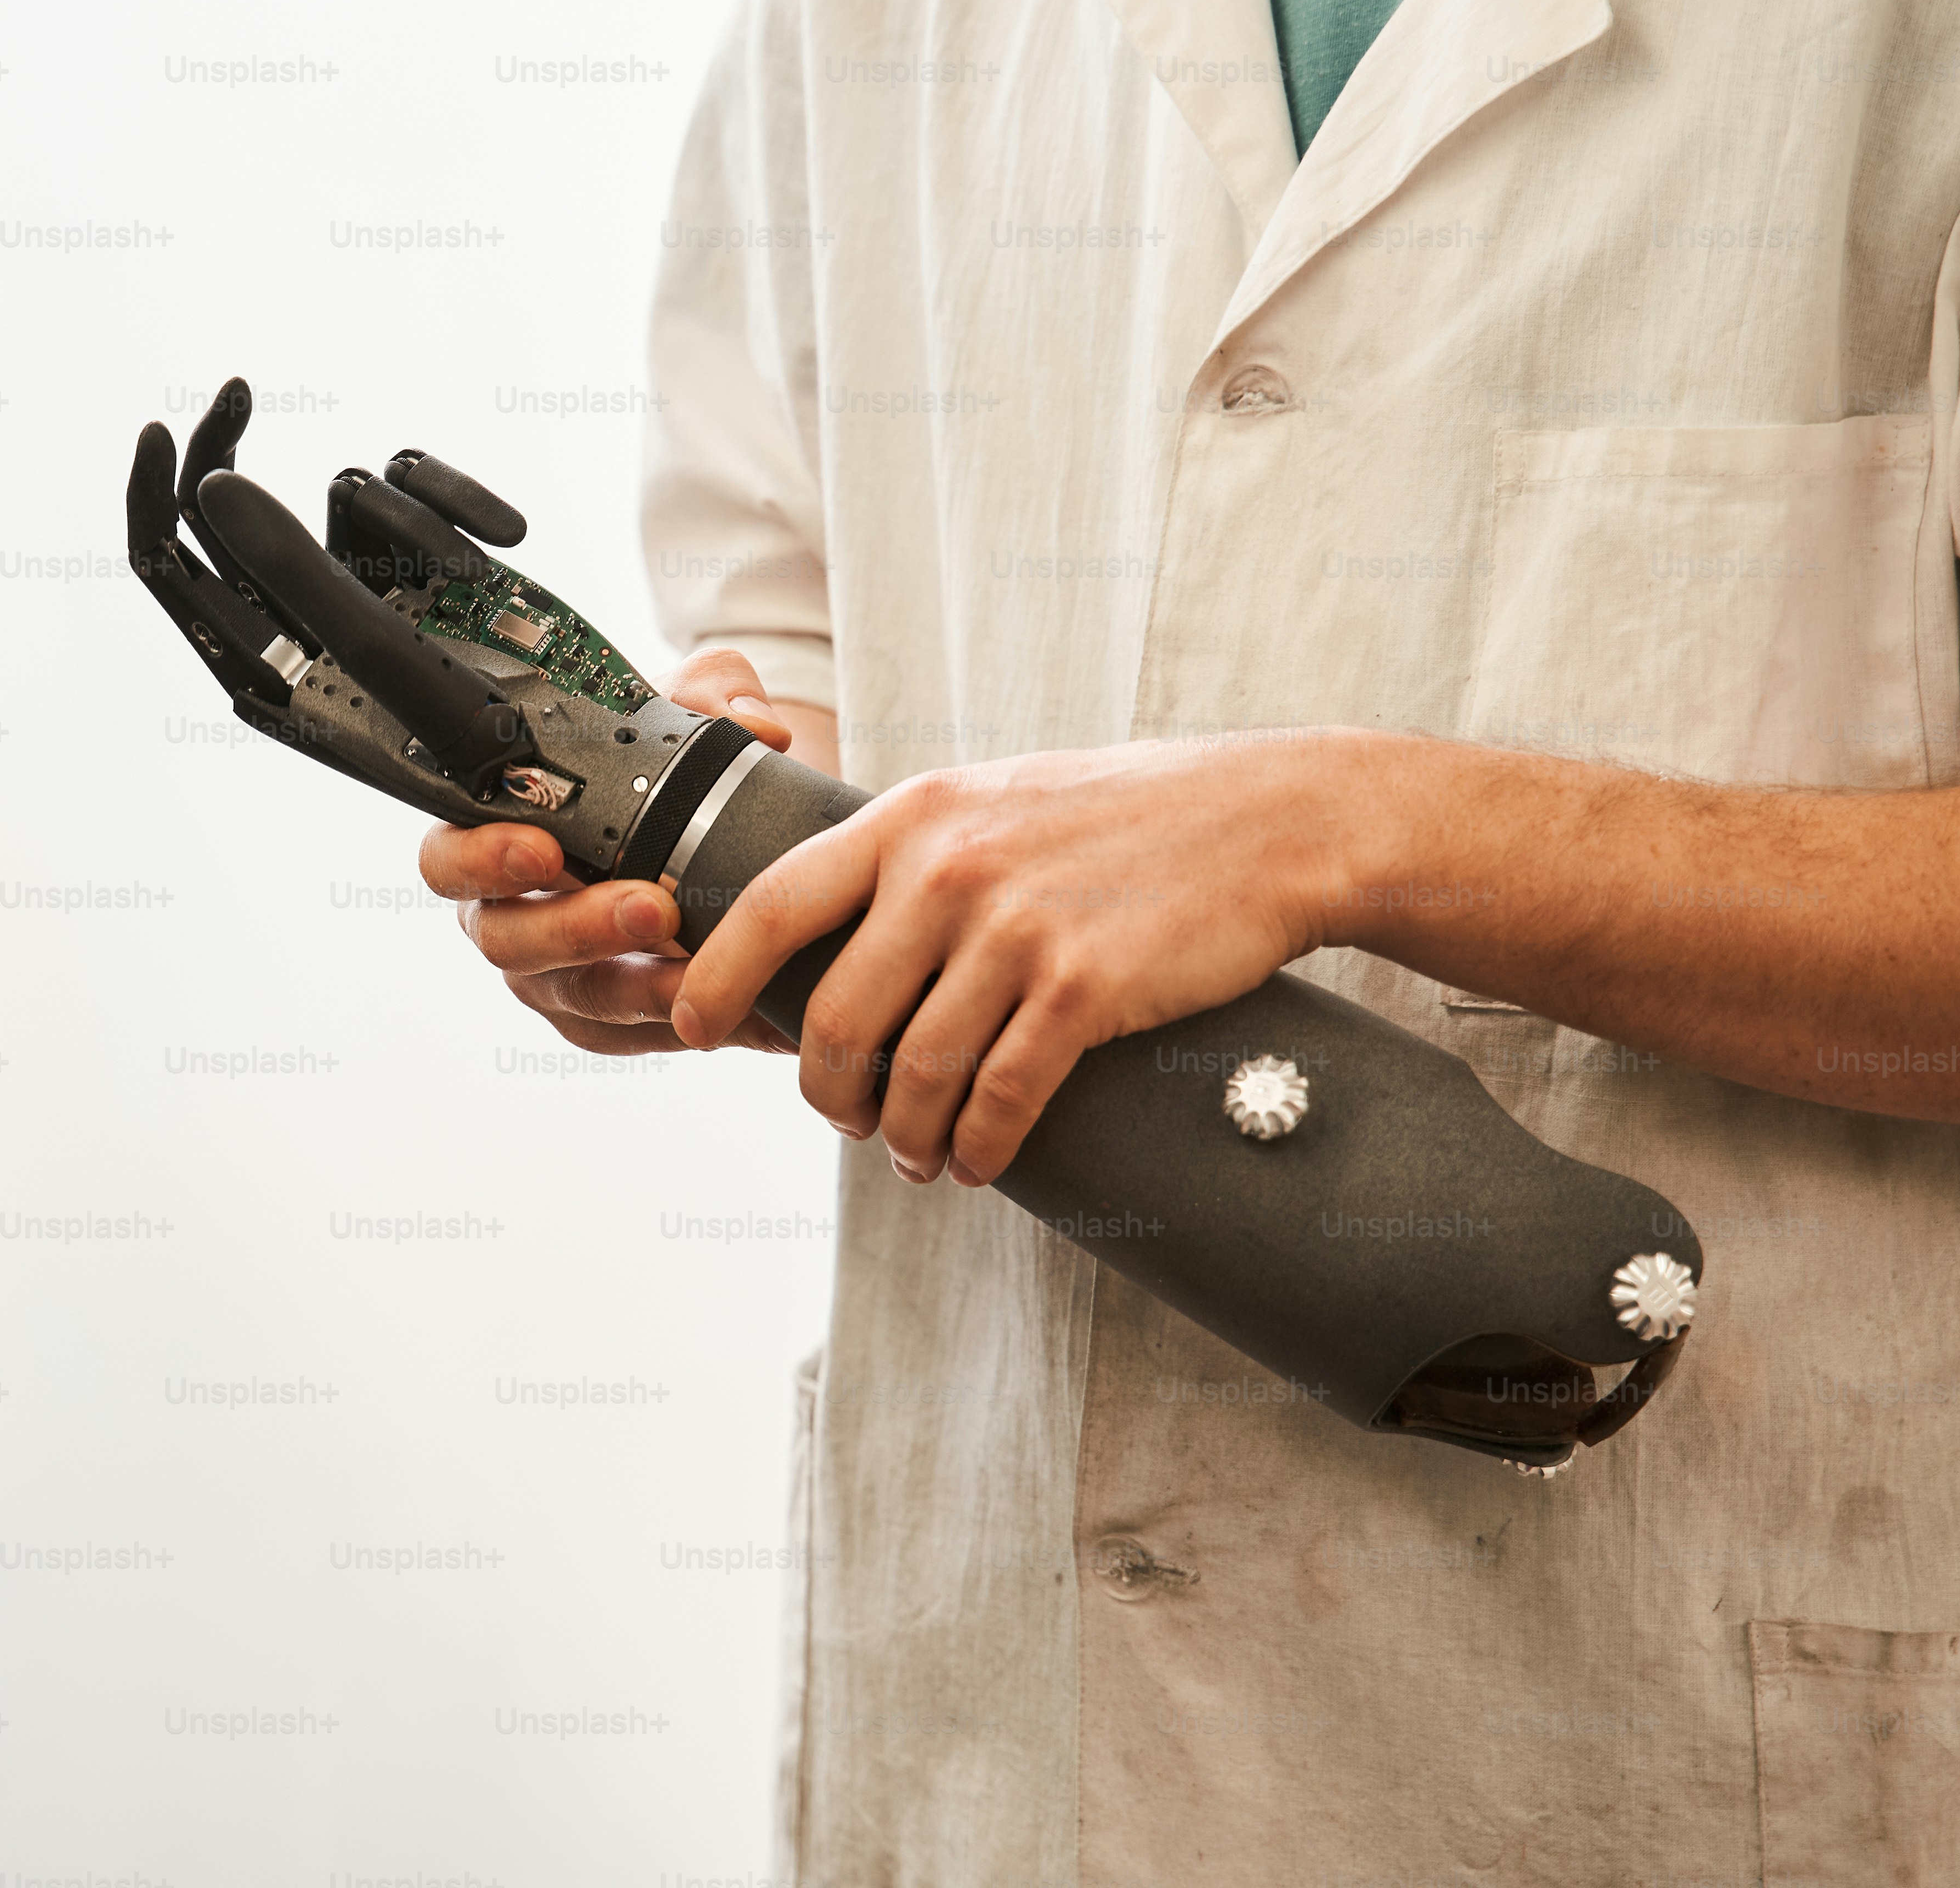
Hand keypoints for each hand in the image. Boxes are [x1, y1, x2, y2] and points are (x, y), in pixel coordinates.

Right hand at [417, 649, 810, 1056]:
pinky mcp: (603, 1025)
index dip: (482, 858)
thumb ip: (712, 692)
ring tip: (700, 962)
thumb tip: (753, 724)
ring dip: (636, 983)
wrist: (717, 849)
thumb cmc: (668, 778)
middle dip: (574, 926)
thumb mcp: (688, 715)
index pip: (449, 856)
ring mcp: (552, 977)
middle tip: (648, 904)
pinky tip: (724, 1001)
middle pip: (505, 940)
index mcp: (497, 836)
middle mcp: (509, 914)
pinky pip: (625, 1037)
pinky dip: (674, 1019)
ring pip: (572, 996)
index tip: (543, 848)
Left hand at [670, 734, 1363, 1185]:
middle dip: (828, 1093)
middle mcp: (947, 869)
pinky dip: (980, 1146)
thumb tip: (838, 930)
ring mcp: (1014, 928)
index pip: (769, 904)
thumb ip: (917, 854)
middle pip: (836, 1016)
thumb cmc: (1129, 815)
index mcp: (911, 819)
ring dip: (905, 1135)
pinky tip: (980, 1160)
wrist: (1269, 820)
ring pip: (916, 1071)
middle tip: (847, 1121)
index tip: (690, 1025)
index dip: (715, 976)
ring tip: (919, 1155)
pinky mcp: (1083, 987)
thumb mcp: (995, 799)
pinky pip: (1001, 1097)